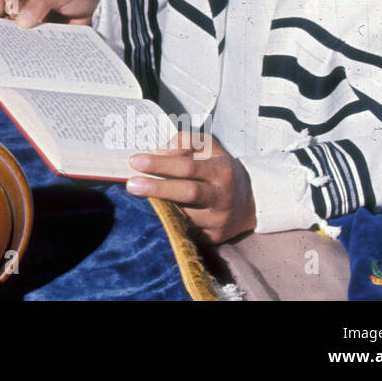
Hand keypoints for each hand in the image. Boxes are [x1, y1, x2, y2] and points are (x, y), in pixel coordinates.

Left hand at [126, 133, 256, 243]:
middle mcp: (221, 197)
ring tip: (138, 201)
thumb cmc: (221, 171)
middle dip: (156, 188)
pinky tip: (152, 218)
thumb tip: (162, 150)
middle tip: (131, 184)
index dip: (160, 164)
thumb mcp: (211, 148)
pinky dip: (168, 224)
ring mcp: (218, 220)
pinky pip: (185, 232)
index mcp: (220, 171)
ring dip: (158, 208)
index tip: (135, 161)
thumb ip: (186, 141)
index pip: (187, 166)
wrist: (250, 203)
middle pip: (186, 192)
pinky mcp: (213, 238)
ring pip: (184, 215)